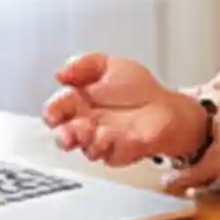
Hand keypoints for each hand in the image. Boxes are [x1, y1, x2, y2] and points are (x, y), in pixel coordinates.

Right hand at [43, 53, 206, 165]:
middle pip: (64, 137)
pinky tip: (115, 136)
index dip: (52, 112)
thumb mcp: (109, 65)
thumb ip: (84, 64)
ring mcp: (102, 141)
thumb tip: (60, 73)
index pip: (55, 111)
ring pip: (86, 149)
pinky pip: (111, 155)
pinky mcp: (121, 153)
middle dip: (64, 136)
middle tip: (72, 131)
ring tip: (94, 130)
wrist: (167, 106)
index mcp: (78, 103)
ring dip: (88, 141)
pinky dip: (112, 146)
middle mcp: (86, 125)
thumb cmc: (138, 88)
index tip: (55, 112)